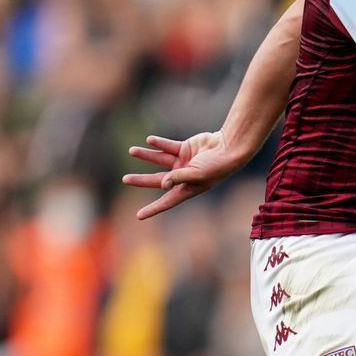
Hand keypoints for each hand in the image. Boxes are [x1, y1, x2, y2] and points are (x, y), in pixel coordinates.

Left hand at [123, 131, 248, 219]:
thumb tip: (163, 184)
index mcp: (187, 188)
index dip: (153, 208)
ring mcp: (183, 162)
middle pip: (158, 180)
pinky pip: (168, 146)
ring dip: (146, 155)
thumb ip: (179, 177)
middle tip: (125, 179)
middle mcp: (182, 177)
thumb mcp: (198, 174)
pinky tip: (149, 140)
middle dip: (142, 179)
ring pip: (159, 160)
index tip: (139, 216)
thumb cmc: (217, 165)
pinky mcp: (184, 149)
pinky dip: (159, 143)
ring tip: (132, 151)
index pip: (167, 201)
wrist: (229, 147)